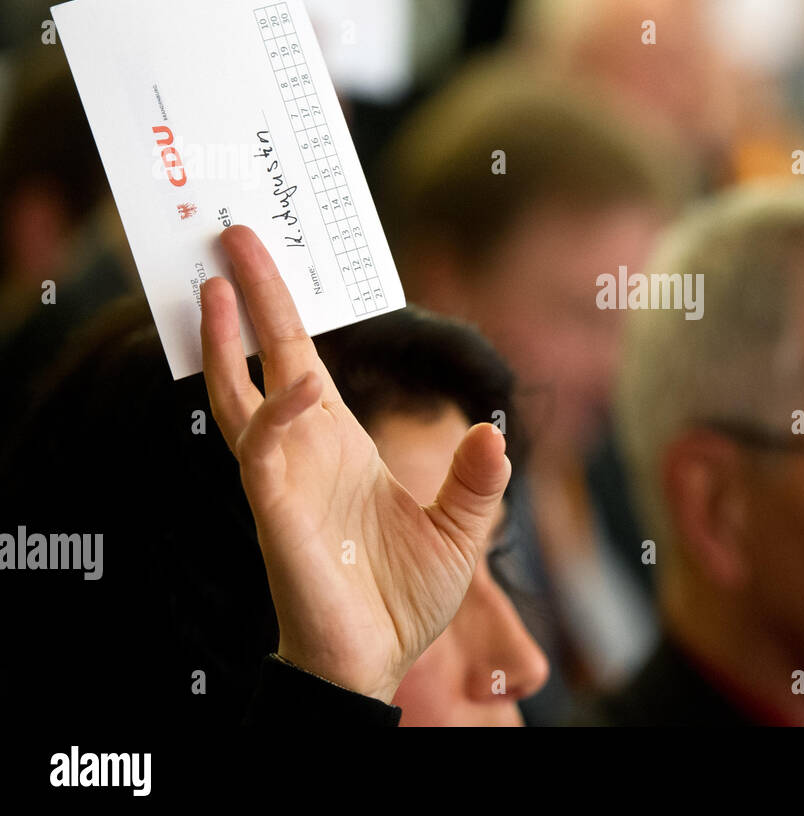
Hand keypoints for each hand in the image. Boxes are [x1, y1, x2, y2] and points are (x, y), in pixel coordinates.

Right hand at [200, 225, 509, 702]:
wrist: (373, 662)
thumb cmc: (404, 595)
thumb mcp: (462, 529)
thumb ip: (478, 480)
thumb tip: (494, 434)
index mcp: (340, 443)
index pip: (301, 361)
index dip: (284, 310)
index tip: (271, 256)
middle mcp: (303, 450)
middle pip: (265, 358)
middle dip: (250, 297)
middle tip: (231, 233)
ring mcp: (285, 479)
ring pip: (242, 398)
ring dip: (228, 342)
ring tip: (216, 284)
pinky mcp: (278, 516)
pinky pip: (264, 455)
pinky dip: (277, 417)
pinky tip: (299, 384)